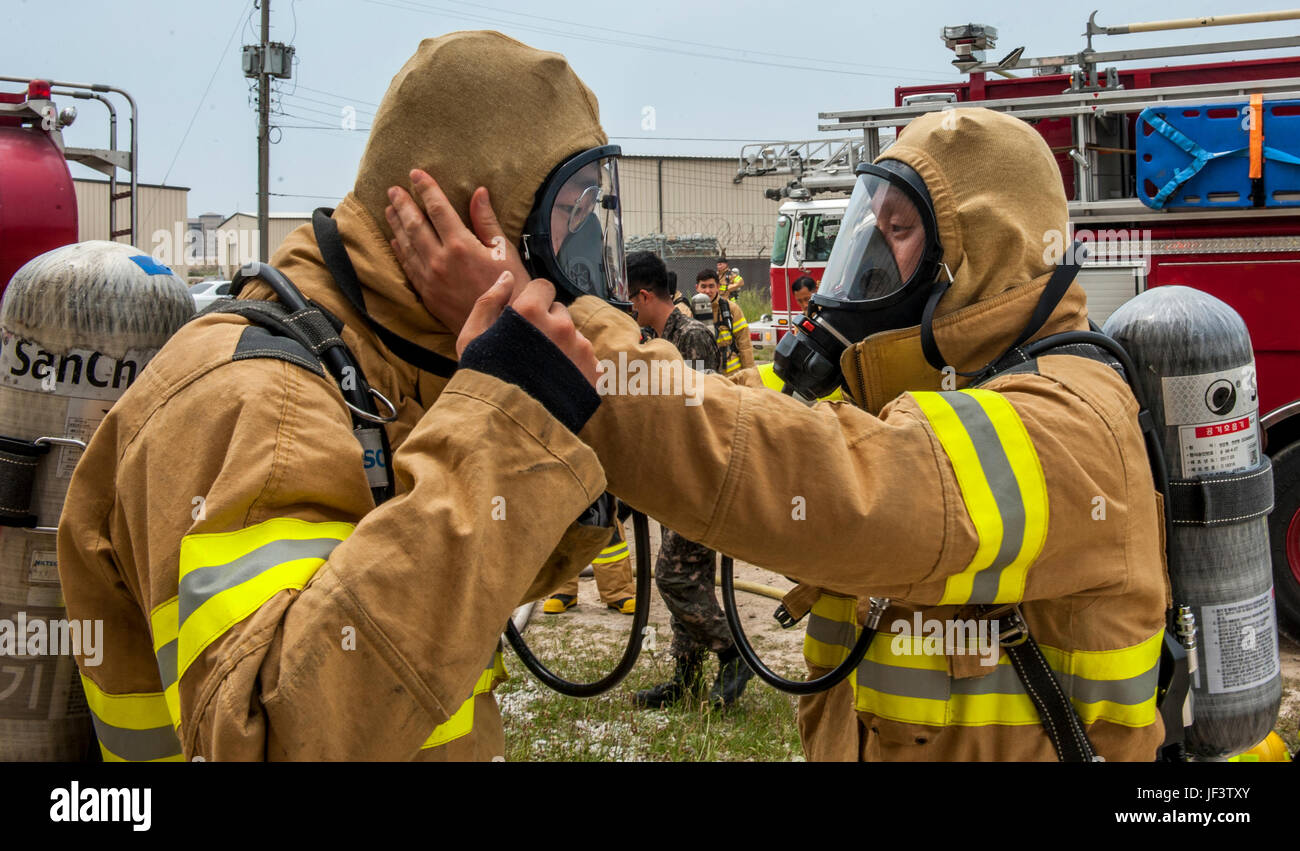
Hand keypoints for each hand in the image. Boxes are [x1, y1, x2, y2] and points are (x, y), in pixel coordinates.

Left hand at [385, 169, 529, 333]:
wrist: (500, 328)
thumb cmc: (510, 288)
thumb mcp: (504, 251)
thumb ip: (487, 221)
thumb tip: (479, 193)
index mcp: (461, 245)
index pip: (438, 209)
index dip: (426, 189)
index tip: (416, 174)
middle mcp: (440, 259)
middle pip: (415, 224)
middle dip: (403, 204)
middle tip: (393, 189)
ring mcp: (430, 278)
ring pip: (407, 245)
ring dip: (396, 224)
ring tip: (389, 209)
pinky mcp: (427, 294)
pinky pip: (408, 267)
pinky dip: (400, 251)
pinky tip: (396, 241)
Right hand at [463, 271, 599, 387]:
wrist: (508, 426)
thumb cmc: (484, 380)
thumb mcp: (472, 337)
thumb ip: (488, 301)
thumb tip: (507, 276)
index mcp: (531, 311)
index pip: (544, 287)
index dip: (534, 300)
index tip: (525, 317)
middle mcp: (561, 325)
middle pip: (560, 312)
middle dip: (548, 324)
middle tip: (531, 349)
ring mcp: (581, 349)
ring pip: (574, 337)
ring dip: (563, 346)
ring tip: (543, 371)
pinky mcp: (594, 372)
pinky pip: (587, 359)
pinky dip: (575, 367)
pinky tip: (556, 383)